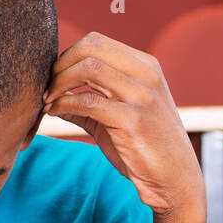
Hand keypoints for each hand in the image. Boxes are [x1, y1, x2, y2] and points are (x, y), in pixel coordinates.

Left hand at [43, 32, 205, 220]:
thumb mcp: (120, 119)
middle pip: (90, 48)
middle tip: (47, 88)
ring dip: (59, 83)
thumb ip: (89, 104)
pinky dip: (64, 104)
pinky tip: (55, 113)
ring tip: (48, 101)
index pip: (96, 41)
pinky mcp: (133, 120)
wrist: (175, 182)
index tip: (54, 78)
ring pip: (87, 68)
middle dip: (60, 65)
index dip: (67, 55)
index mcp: (146, 67)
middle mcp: (147, 74)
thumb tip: (53, 98)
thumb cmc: (147, 151)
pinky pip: (87, 101)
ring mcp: (142, 95)